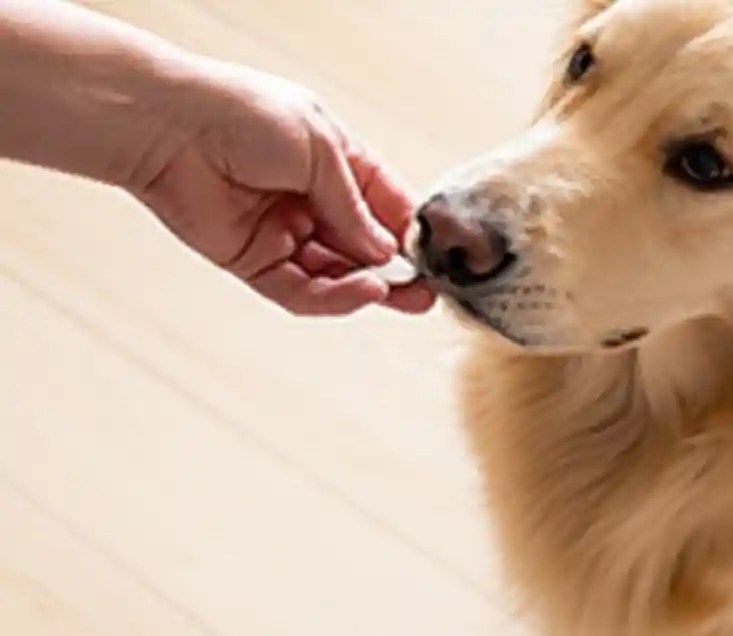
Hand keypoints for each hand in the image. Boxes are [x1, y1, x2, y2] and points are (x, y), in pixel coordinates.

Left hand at [134, 61, 433, 315]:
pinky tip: (363, 290)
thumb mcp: (321, 149)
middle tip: (428, 293)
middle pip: (363, 248)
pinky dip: (334, 296)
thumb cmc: (242, 114)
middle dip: (397, 272)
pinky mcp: (255, 262)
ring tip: (397, 293)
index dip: (407, 231)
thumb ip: (354, 205)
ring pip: (336, 275)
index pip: (383, 205)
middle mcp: (311, 202)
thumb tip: (384, 252)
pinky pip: (301, 291)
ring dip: (368, 287)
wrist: (171, 128)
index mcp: (334, 164)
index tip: (434, 253)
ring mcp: (284, 233)